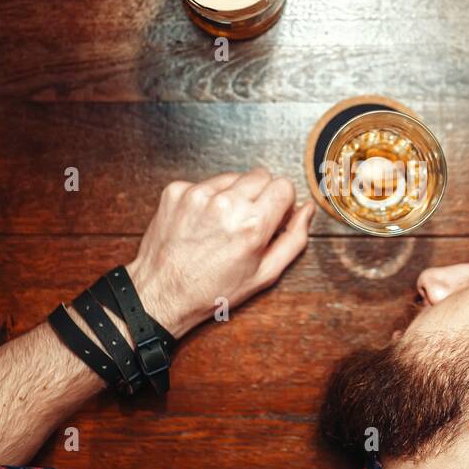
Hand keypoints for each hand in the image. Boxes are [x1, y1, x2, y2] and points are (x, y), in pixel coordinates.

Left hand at [127, 169, 315, 337]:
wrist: (161, 293)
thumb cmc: (212, 290)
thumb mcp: (264, 274)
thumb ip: (293, 239)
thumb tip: (307, 210)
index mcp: (252, 225)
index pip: (284, 186)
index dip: (281, 204)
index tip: (272, 217)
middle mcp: (225, 204)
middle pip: (261, 175)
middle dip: (260, 195)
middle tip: (247, 222)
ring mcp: (198, 194)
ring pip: (233, 177)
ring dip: (234, 195)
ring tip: (221, 224)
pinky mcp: (177, 191)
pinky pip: (205, 183)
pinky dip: (207, 198)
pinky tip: (201, 223)